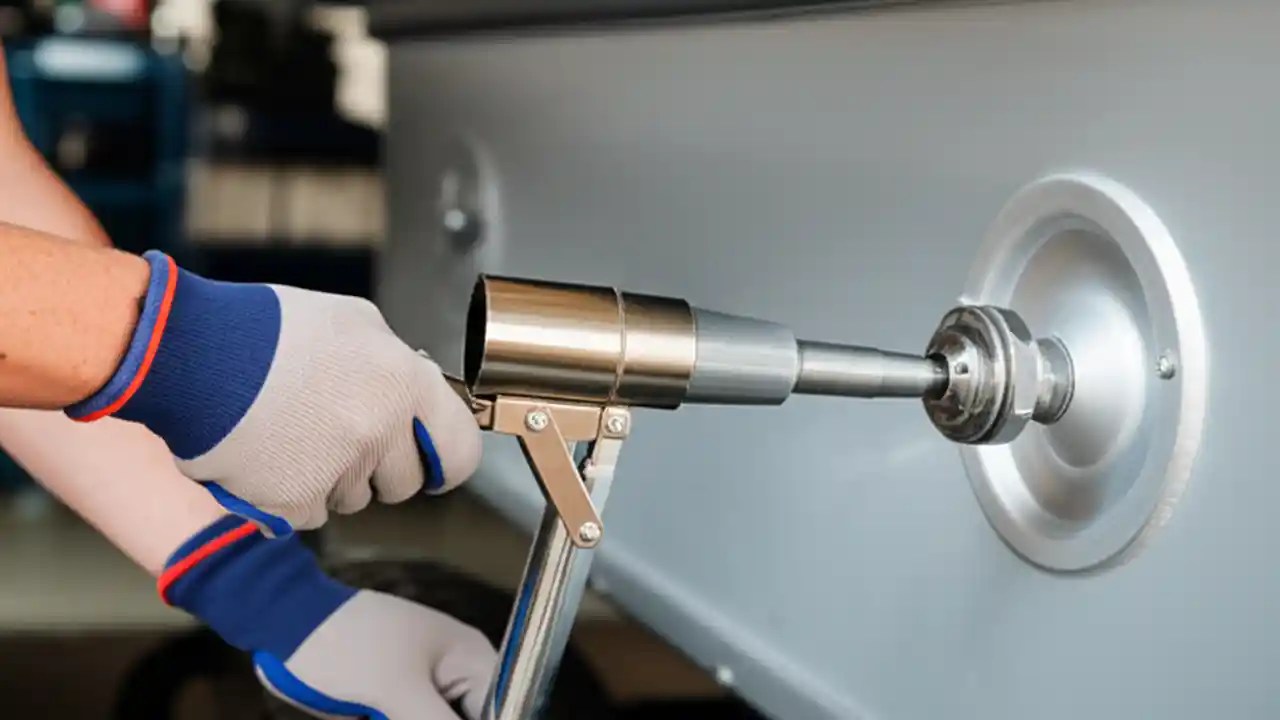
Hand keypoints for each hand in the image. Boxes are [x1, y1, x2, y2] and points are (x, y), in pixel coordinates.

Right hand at [66, 251, 481, 533]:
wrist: (187, 352)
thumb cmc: (267, 329)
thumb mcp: (353, 322)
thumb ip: (396, 364)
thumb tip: (421, 391)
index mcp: (403, 382)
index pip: (461, 449)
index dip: (448, 460)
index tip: (436, 463)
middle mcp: (380, 429)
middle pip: (404, 483)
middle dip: (379, 468)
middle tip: (337, 433)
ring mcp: (339, 469)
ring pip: (354, 499)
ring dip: (331, 479)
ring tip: (292, 432)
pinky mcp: (296, 503)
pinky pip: (310, 516)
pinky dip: (290, 496)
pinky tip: (268, 454)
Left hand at [160, 516, 495, 718]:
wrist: (283, 622)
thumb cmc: (346, 643)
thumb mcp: (397, 691)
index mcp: (469, 657)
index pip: (503, 705)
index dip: (496, 718)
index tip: (431, 717)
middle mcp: (452, 673)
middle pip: (465, 715)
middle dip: (431, 719)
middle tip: (388, 711)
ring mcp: (419, 687)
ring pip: (431, 718)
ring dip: (400, 718)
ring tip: (371, 706)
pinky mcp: (390, 698)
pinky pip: (403, 717)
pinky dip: (384, 718)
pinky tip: (362, 710)